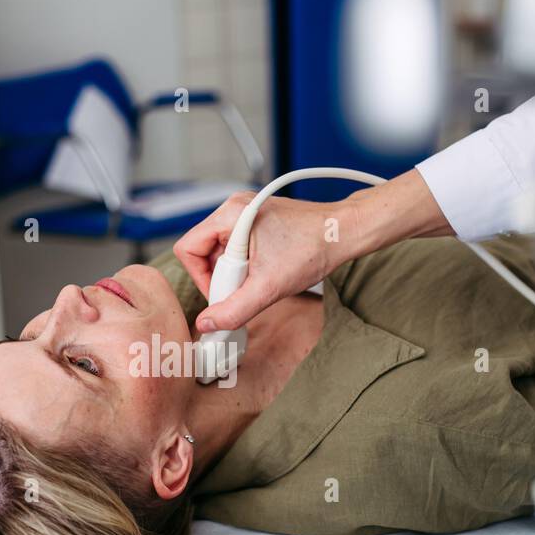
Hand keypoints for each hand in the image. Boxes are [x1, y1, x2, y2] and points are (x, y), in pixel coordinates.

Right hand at [171, 169, 450, 331]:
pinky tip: (267, 272)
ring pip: (220, 252)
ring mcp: (246, 213)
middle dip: (221, 277)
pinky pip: (237, 248)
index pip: (188, 249)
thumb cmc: (313, 249)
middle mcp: (234, 209)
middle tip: (245, 290)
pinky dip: (247, 266)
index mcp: (230, 215)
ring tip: (260, 280)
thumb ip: (234, 309)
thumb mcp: (269, 287)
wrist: (346, 232)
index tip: (223, 294)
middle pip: (203, 251)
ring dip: (235, 273)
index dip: (200, 277)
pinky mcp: (259, 221)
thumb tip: (207, 325)